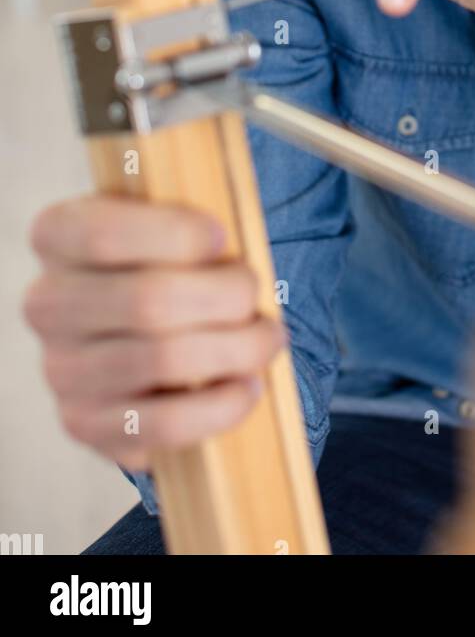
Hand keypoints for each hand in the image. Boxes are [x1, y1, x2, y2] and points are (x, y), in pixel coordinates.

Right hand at [22, 196, 284, 470]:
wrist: (133, 329)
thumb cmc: (163, 259)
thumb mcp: (164, 219)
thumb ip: (189, 211)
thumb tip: (230, 238)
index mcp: (56, 236)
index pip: (103, 235)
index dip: (174, 234)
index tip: (222, 236)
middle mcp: (45, 304)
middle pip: (147, 301)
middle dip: (224, 295)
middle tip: (254, 292)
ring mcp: (61, 370)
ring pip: (162, 361)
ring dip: (235, 349)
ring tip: (267, 338)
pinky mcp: (85, 424)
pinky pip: (162, 424)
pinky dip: (219, 407)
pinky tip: (247, 388)